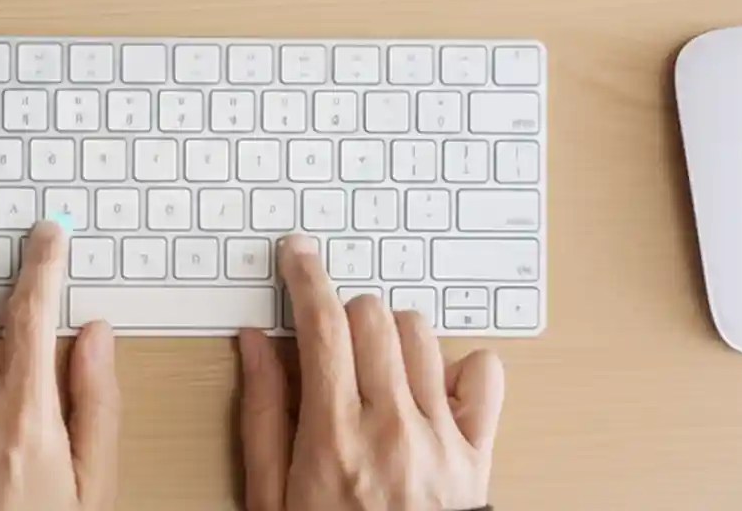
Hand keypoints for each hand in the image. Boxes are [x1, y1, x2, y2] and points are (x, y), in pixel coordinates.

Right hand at [239, 235, 504, 510]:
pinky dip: (458, 368)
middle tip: (328, 338)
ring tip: (374, 370)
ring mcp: (442, 438)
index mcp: (332, 435)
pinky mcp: (478, 452)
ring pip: (421, 333)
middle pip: (373, 316)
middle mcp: (392, 427)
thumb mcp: (271, 494)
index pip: (322, 324)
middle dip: (343, 310)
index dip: (306, 276)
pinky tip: (429, 389)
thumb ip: (263, 412)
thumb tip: (257, 343)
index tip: (297, 254)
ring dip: (391, 336)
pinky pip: (484, 374)